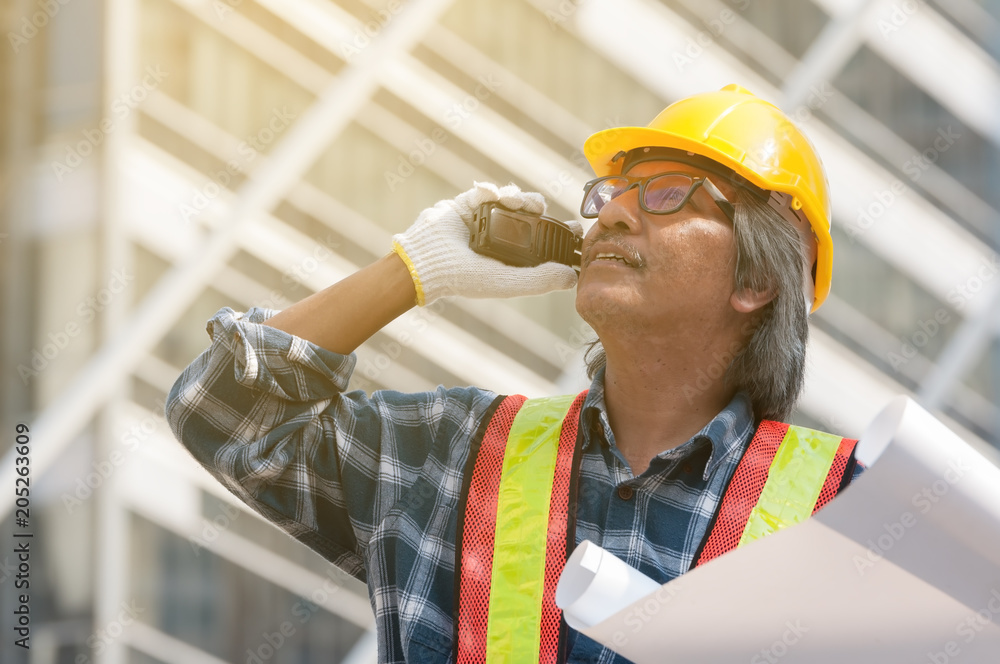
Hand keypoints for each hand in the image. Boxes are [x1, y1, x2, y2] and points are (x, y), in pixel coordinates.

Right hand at [392, 182, 580, 305]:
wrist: (426, 261)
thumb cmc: (465, 278)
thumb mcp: (509, 282)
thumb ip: (541, 280)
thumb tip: (573, 278)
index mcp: (510, 257)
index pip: (540, 240)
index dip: (557, 232)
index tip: (573, 226)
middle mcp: (499, 237)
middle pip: (529, 214)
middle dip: (537, 207)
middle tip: (540, 206)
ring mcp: (484, 220)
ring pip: (511, 199)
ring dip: (517, 196)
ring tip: (514, 201)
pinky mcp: (467, 204)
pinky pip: (486, 191)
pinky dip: (491, 190)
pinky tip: (491, 195)